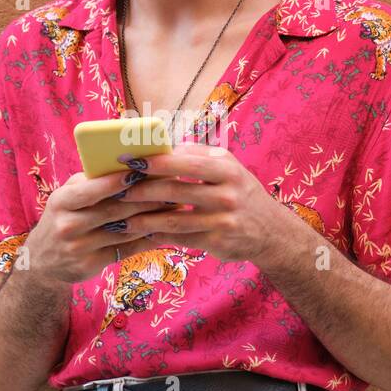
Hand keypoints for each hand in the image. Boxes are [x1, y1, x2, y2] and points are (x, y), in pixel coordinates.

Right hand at [23, 164, 184, 282]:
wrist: (42, 260)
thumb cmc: (62, 218)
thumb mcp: (66, 197)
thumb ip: (90, 183)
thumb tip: (127, 165)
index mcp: (61, 201)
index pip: (91, 190)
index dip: (117, 181)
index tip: (142, 170)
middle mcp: (67, 225)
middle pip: (113, 210)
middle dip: (144, 198)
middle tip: (170, 188)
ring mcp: (78, 248)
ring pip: (123, 232)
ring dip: (151, 219)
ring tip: (173, 207)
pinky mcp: (90, 265)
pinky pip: (125, 250)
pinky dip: (145, 239)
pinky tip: (162, 229)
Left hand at [104, 143, 290, 264]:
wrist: (272, 231)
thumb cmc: (241, 192)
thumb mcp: (229, 168)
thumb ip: (198, 156)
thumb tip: (162, 148)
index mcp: (226, 168)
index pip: (184, 162)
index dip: (154, 162)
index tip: (128, 161)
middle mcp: (226, 193)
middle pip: (174, 190)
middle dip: (142, 190)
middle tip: (118, 191)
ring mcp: (222, 220)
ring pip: (173, 219)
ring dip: (144, 219)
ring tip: (122, 218)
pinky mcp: (217, 242)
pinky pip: (181, 238)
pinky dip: (159, 236)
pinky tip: (143, 233)